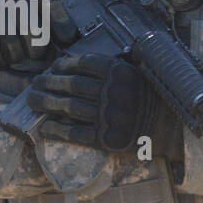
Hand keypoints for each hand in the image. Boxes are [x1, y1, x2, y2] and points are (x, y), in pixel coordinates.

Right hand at [0, 0, 75, 67]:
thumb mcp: (32, 1)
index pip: (52, 6)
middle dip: (37, 49)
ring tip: (20, 59)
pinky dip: (0, 57)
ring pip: (11, 38)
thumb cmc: (13, 6)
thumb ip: (50, 16)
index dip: (63, 28)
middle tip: (37, 57)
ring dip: (17, 55)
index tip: (65, 42)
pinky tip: (4, 60)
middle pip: (32, 28)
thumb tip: (70, 42)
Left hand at [26, 52, 179, 155]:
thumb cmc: (148, 98)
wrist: (168, 128)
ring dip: (47, 104)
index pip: (83, 64)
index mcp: (119, 72)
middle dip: (48, 84)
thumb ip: (110, 68)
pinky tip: (45, 127)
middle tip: (34, 84)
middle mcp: (112, 91)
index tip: (52, 68)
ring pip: (69, 107)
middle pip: (71, 85)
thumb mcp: (135, 73)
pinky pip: (75, 133)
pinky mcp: (106, 138)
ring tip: (33, 101)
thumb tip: (74, 65)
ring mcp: (108, 115)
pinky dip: (57, 130)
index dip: (63, 65)